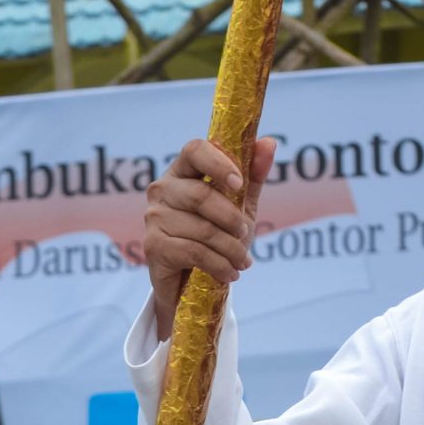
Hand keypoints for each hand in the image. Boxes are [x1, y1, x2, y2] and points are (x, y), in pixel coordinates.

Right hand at [144, 136, 275, 338]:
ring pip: (202, 229)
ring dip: (230, 248)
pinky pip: (194, 252)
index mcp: (183, 171)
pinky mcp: (153, 246)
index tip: (238, 184)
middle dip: (231, 218)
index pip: (195, 150)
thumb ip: (252, 176)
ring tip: (241, 260)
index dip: (218, 163)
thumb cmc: (216, 237)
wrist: (190, 282)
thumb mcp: (240, 206)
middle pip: (201, 195)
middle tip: (244, 232)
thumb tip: (269, 142)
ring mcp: (154, 217)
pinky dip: (219, 265)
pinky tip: (230, 273)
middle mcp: (162, 189)